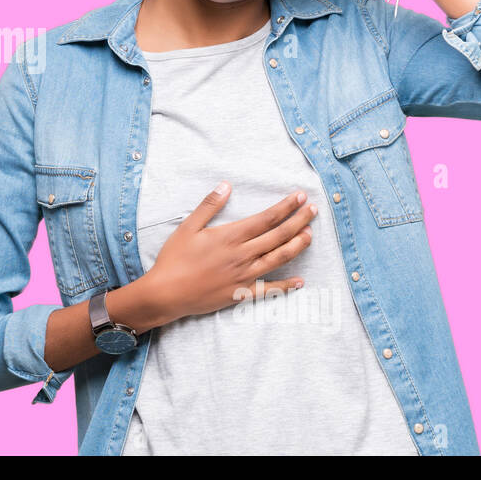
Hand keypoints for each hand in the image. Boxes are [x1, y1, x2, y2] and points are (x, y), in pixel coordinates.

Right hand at [141, 183, 317, 323]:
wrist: (166, 293)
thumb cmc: (174, 258)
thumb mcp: (187, 227)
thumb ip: (209, 206)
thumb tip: (226, 186)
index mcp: (230, 236)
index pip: (266, 218)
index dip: (285, 207)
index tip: (299, 197)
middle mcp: (242, 255)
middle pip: (278, 236)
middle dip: (298, 221)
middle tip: (313, 210)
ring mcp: (245, 275)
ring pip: (279, 258)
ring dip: (297, 246)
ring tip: (310, 235)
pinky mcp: (242, 292)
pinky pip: (270, 289)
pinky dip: (287, 285)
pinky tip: (300, 281)